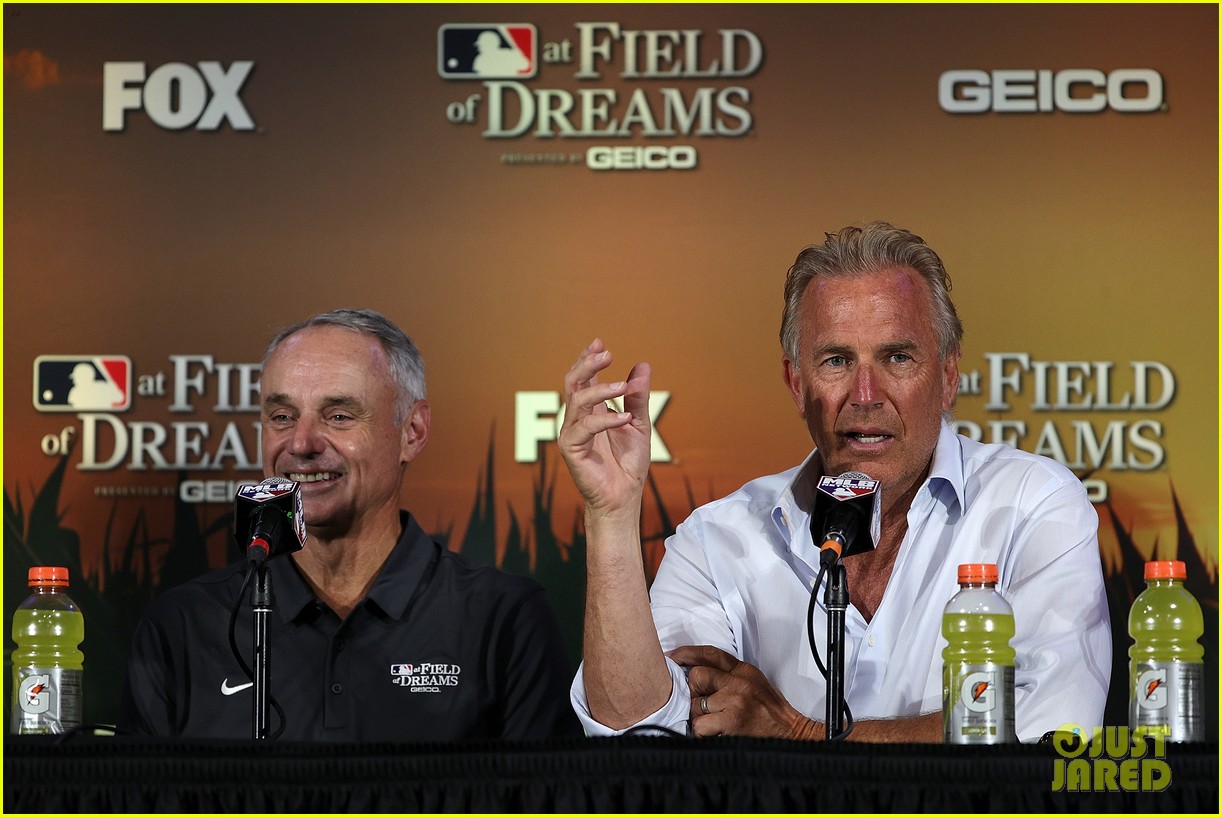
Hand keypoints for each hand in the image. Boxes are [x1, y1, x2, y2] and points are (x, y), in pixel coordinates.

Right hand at [558, 339, 651, 516]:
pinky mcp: (571, 449)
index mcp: (590, 411)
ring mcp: (571, 432)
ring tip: (623, 386)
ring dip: (600, 389)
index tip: (599, 343)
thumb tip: (642, 366)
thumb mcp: (639, 425)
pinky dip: (606, 420)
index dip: (587, 359)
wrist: (623, 497)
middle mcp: (577, 418)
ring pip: (577, 400)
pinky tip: (624, 418)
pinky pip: (585, 427)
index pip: (583, 379)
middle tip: (606, 353)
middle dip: (587, 365)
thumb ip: (637, 397)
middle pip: (573, 382)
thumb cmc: (628, 464)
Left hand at [670, 645, 821, 739]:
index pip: (710, 654)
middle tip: (700, 706)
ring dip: (698, 717)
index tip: (673, 657)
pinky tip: (714, 734)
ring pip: (696, 704)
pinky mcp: (731, 718)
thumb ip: (731, 677)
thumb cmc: (771, 714)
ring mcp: (735, 699)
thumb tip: (698, 675)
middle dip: (693, 693)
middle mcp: (739, 681)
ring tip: (713, 724)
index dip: (687, 653)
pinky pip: (700, 724)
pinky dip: (702, 733)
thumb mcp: (755, 685)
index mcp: (744, 671)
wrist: (791, 735)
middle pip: (697, 676)